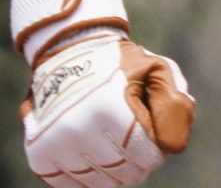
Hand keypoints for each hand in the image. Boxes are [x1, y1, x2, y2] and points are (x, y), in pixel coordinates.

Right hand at [20, 35, 193, 187]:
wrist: (69, 53)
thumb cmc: (121, 64)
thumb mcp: (155, 68)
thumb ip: (173, 103)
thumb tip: (175, 146)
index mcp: (110, 105)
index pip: (146, 155)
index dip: (157, 150)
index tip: (154, 136)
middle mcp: (78, 128)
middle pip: (123, 172)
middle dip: (138, 162)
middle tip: (136, 141)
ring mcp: (55, 144)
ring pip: (97, 182)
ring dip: (113, 171)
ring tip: (115, 145)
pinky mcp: (39, 155)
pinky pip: (71, 185)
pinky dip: (88, 177)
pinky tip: (94, 154)